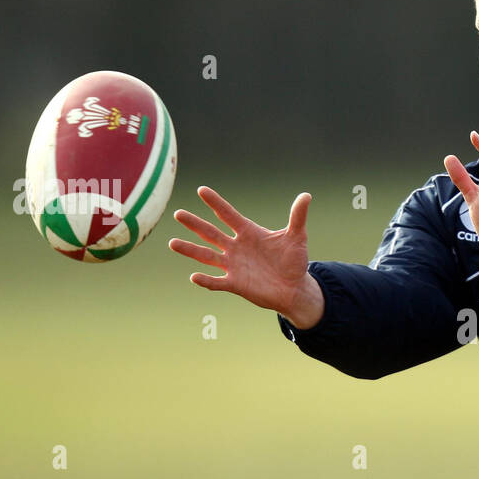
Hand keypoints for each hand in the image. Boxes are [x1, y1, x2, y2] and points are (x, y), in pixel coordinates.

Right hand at [168, 186, 324, 328]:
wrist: (294, 288)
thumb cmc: (294, 261)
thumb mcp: (297, 237)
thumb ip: (297, 217)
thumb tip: (306, 195)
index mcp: (248, 232)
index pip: (228, 215)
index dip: (216, 203)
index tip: (201, 190)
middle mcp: (236, 247)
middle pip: (211, 233)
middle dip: (195, 224)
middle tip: (178, 213)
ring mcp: (234, 266)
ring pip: (207, 256)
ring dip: (190, 250)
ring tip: (172, 243)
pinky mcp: (236, 284)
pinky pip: (217, 282)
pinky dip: (206, 280)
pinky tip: (194, 276)